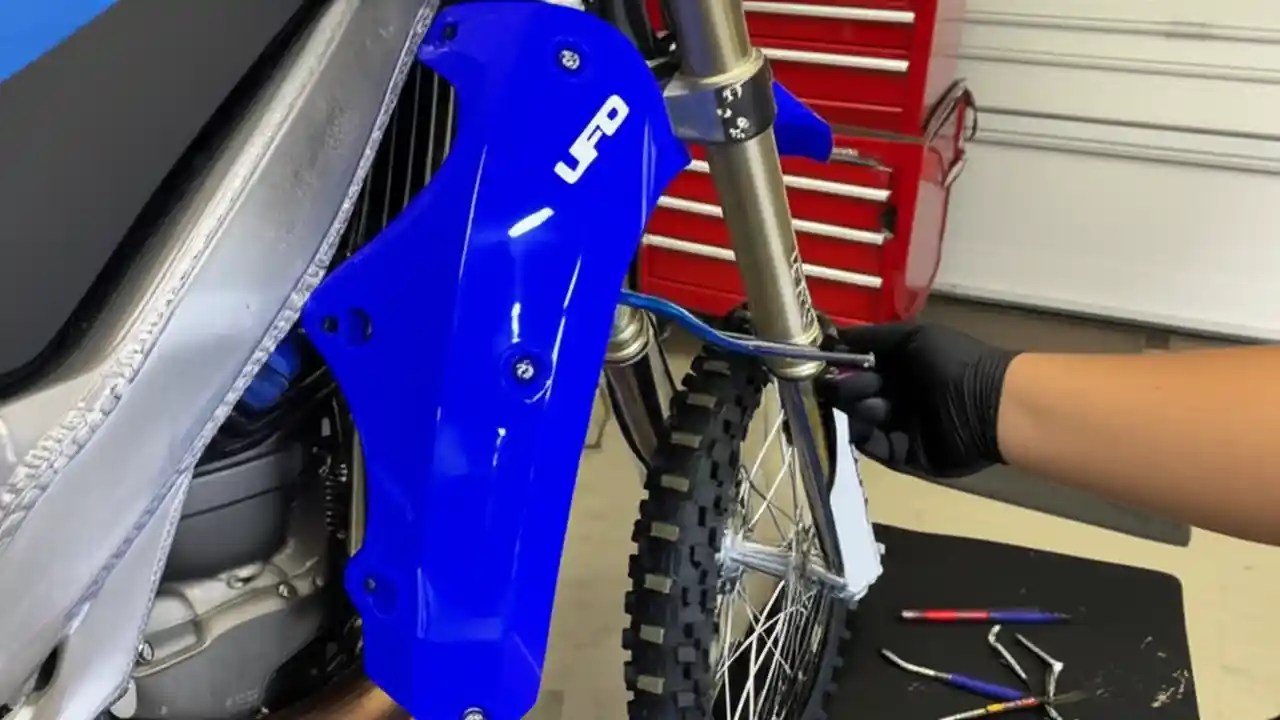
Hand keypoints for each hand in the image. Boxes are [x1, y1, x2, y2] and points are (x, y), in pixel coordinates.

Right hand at [819, 323, 1019, 478]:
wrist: (989, 404)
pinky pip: (873, 448)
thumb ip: (872, 337)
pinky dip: (865, 438)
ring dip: (859, 411)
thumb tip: (833, 337)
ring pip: (860, 422)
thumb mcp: (913, 337)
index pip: (856, 369)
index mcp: (898, 368)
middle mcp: (896, 397)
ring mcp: (899, 427)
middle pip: (853, 396)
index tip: (823, 365)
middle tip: (851, 386)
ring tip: (878, 406)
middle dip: (847, 389)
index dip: (840, 367)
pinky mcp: (904, 455)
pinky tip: (868, 426)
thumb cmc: (954, 363)